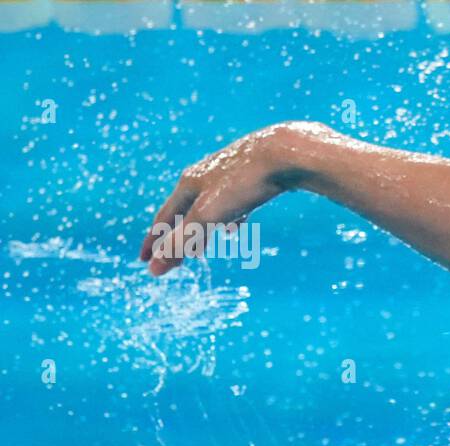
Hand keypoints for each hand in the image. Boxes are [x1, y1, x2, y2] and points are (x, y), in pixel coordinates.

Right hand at [139, 121, 328, 275]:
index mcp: (189, 184)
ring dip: (204, 228)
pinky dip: (230, 216)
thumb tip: (153, 270)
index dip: (154, 242)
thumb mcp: (209, 215)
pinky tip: (239, 223)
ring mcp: (229, 174)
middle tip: (178, 259)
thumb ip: (182, 242)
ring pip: (211, 206)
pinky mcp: (254, 175)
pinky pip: (235, 200)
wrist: (286, 153)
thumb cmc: (245, 184)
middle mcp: (205, 175)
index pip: (165, 218)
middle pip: (186, 212)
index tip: (144, 261)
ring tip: (205, 247)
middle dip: (181, 238)